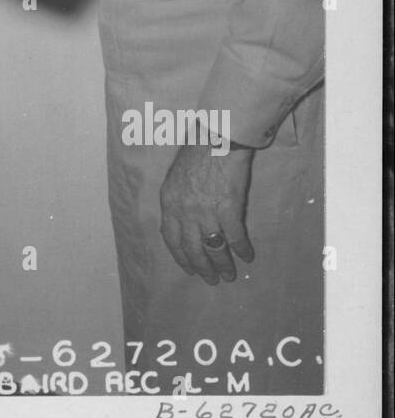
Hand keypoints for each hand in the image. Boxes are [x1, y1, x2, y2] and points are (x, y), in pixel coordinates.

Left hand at [159, 143, 254, 283]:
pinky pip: (234, 237)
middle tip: (211, 279)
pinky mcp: (228, 208)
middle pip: (191, 248)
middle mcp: (184, 210)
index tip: (188, 268)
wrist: (217, 138)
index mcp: (169, 202)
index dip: (180, 257)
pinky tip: (247, 256)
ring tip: (229, 275)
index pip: (171, 238)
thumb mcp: (176, 176)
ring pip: (213, 247)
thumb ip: (178, 200)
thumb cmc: (197, 151)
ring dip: (222, 264)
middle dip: (202, 267)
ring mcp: (206, 211)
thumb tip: (184, 219)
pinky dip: (241, 249)